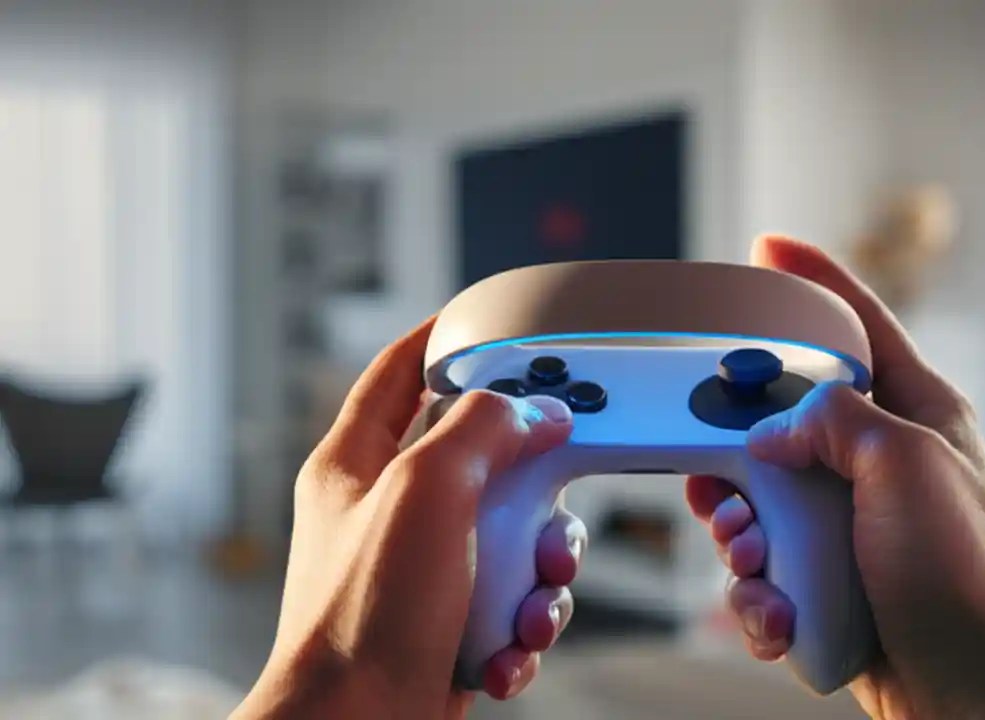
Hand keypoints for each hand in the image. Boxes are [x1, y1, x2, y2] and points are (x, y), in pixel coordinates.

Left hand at [234, 319, 585, 719]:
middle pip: (486, 464)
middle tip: (555, 510)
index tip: (484, 320)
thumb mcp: (426, 491)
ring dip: (543, 581)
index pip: (397, 374)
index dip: (438, 339)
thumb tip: (537, 408)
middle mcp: (389, 512)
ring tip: (530, 612)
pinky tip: (507, 656)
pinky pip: (513, 608)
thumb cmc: (364, 615)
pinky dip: (524, 633)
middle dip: (536, 496)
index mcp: (358, 465)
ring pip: (515, 543)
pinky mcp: (450, 627)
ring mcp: (422, 573)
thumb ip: (483, 429)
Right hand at [688, 236, 984, 718]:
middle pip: (778, 420)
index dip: (813, 279)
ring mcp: (848, 523)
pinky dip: (758, 596)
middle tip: (720, 480)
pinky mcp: (827, 580)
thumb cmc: (962, 569)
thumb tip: (770, 433)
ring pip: (756, 501)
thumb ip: (832, 418)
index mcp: (912, 413)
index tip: (767, 248)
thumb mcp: (902, 461)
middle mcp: (876, 461)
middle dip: (734, 454)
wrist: (974, 684)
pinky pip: (764, 572)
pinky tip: (779, 615)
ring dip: (740, 536)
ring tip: (758, 561)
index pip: (860, 324)